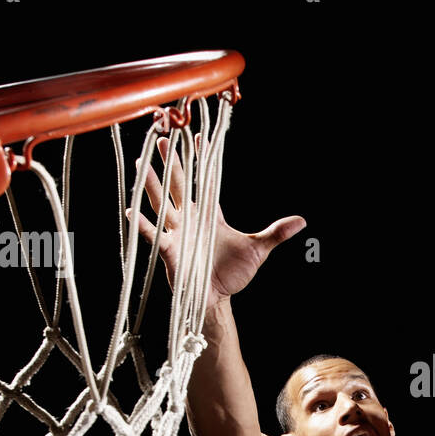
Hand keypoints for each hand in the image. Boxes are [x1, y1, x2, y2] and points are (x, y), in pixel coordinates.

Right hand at [131, 136, 304, 309]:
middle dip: (172, 163)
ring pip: (162, 203)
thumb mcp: (258, 250)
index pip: (206, 182)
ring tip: (142, 164)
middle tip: (163, 138)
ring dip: (152, 184)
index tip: (198, 137)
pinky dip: (144, 224)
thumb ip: (276, 233)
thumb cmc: (233, 273)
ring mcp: (178, 233)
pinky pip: (154, 234)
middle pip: (179, 185)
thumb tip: (302, 221)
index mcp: (211, 215)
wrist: (216, 298)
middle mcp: (191, 220)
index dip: (203, 161)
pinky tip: (133, 211)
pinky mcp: (169, 250)